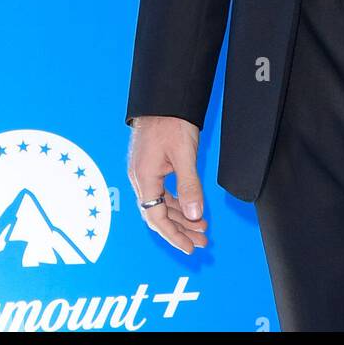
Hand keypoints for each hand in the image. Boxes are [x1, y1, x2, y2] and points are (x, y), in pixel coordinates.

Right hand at [127, 116, 207, 253]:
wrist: (164, 97)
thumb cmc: (171, 121)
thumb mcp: (185, 155)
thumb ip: (190, 186)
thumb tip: (195, 215)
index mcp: (144, 178)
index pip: (157, 218)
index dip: (174, 235)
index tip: (190, 247)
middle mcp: (140, 178)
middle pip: (159, 214)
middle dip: (181, 229)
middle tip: (203, 241)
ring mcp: (144, 172)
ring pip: (161, 204)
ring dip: (181, 216)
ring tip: (202, 226)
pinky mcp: (150, 165)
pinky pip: (162, 192)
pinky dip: (177, 202)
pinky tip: (191, 207)